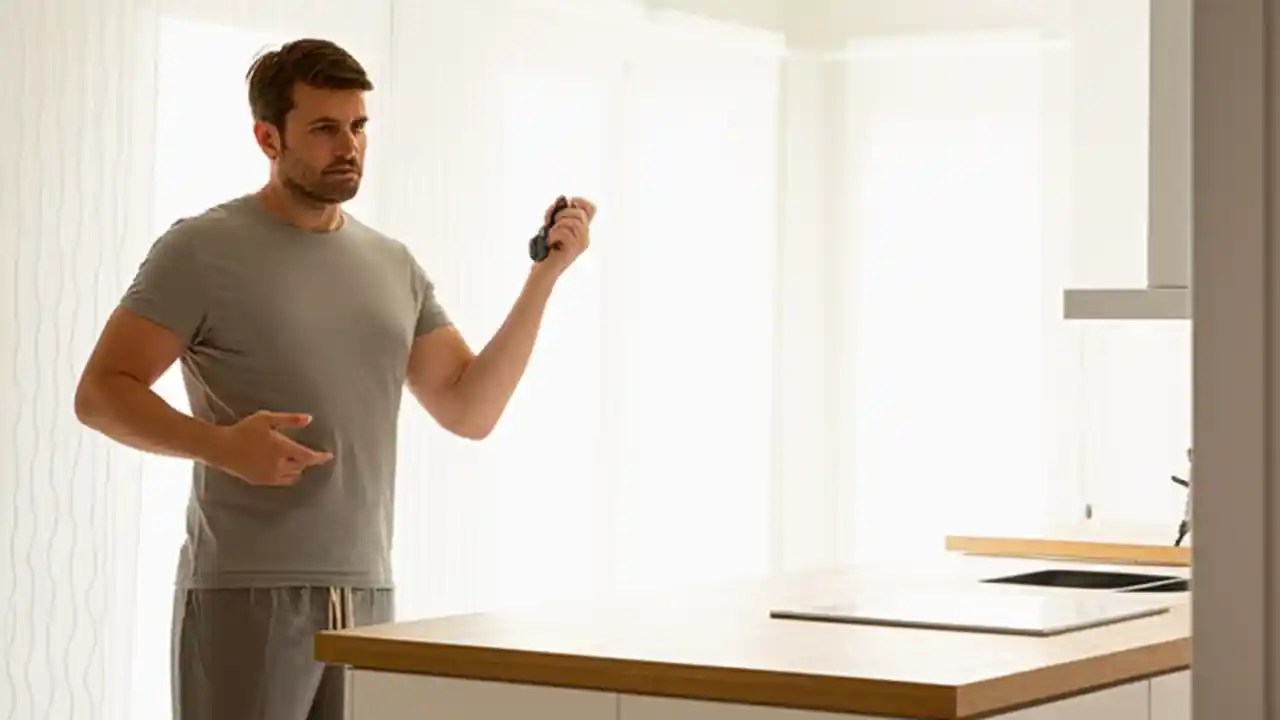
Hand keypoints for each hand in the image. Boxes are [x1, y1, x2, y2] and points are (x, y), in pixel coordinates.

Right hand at [210, 411, 333, 485]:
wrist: (221, 448)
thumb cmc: (244, 430)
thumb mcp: (267, 419)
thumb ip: (290, 419)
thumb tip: (309, 419)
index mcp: (281, 448)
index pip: (308, 457)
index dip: (320, 457)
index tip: (329, 456)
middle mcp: (278, 464)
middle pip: (302, 466)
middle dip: (307, 460)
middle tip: (309, 453)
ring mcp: (270, 475)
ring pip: (294, 476)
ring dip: (298, 468)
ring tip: (296, 459)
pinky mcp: (262, 481)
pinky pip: (283, 481)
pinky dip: (288, 475)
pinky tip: (285, 467)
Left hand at [532, 196, 594, 277]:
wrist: (544, 269)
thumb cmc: (546, 249)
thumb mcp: (551, 227)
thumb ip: (555, 216)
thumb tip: (556, 205)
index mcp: (581, 230)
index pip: (591, 210)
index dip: (581, 202)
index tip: (569, 202)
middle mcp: (584, 237)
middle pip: (581, 215)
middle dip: (564, 213)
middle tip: (553, 221)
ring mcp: (580, 244)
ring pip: (574, 223)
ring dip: (558, 224)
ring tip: (551, 232)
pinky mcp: (573, 250)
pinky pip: (564, 233)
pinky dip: (553, 234)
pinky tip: (549, 241)